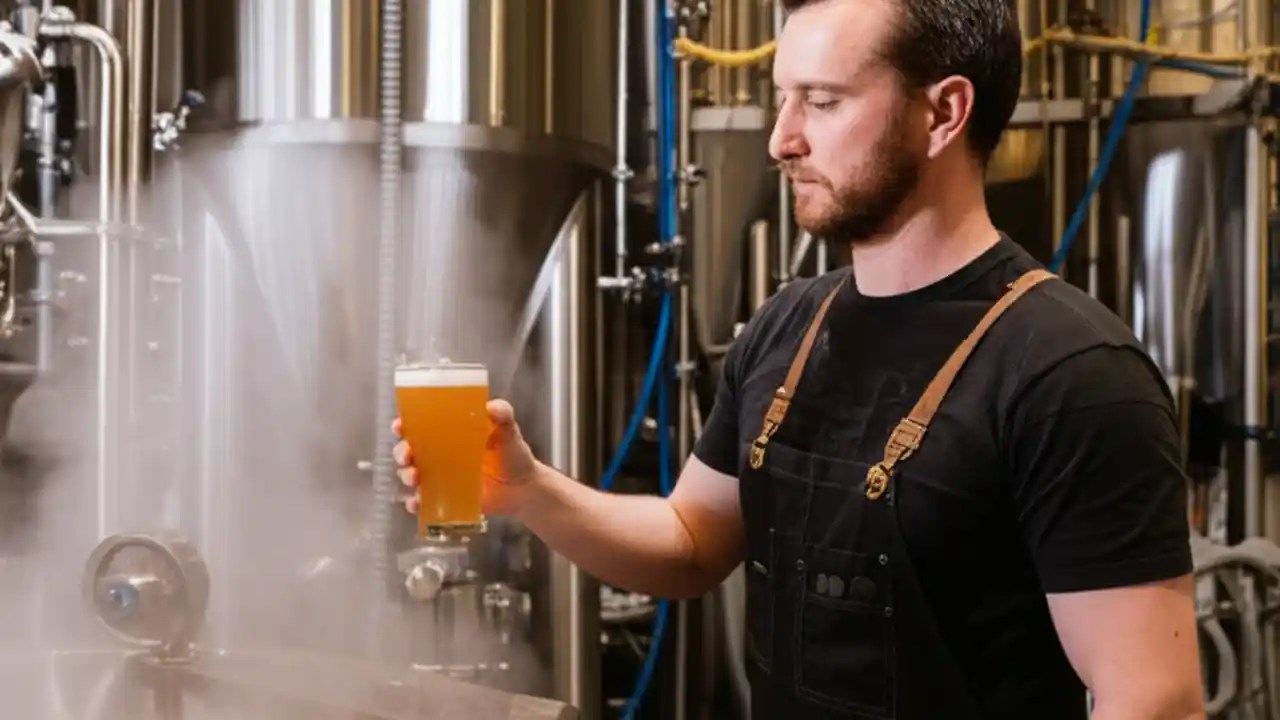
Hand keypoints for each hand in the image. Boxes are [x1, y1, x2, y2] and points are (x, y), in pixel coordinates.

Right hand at [392, 399, 541, 517]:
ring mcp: (442, 478)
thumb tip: (492, 406)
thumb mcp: (509, 433)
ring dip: (406, 475)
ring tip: (414, 477)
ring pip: (412, 475)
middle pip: (410, 450)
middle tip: (407, 455)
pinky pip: (424, 501)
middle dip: (401, 452)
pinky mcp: (446, 499)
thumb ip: (503, 417)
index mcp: (452, 434)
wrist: (525, 489)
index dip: (406, 423)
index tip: (399, 425)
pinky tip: (416, 503)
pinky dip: (415, 503)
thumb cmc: (514, 456)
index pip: (422, 425)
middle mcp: (441, 455)